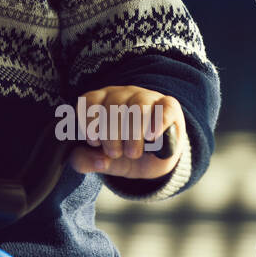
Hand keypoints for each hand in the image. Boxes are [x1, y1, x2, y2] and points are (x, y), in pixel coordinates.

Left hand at [67, 86, 184, 179]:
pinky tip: (152, 137)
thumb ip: (86, 161)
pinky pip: (165, 108)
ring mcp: (146, 97)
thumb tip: (97, 161)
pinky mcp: (169, 106)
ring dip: (133, 132)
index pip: (89, 100)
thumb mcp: (103, 160)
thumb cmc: (123, 154)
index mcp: (101, 102)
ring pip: (138, 106)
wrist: (155, 160)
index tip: (94, 142)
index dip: (89, 122)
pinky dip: (158, 122)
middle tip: (115, 153)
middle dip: (111, 134)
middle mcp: (122, 95)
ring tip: (132, 152)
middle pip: (113, 105)